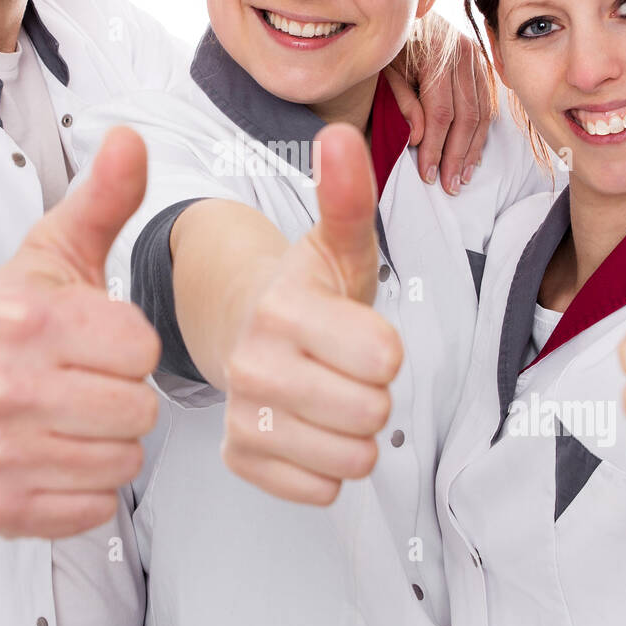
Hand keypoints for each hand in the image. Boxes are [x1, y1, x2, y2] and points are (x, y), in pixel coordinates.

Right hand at [0, 127, 160, 538]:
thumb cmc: (13, 316)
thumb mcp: (57, 249)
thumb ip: (105, 198)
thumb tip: (132, 137)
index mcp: (26, 318)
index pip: (141, 349)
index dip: (128, 345)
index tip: (95, 341)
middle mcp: (2, 387)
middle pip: (138, 411)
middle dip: (123, 396)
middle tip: (84, 383)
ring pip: (122, 462)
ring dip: (108, 443)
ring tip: (70, 417)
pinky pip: (94, 508)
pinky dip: (85, 488)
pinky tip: (53, 455)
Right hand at [221, 123, 403, 504]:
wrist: (247, 325)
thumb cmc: (309, 289)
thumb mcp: (337, 244)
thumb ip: (347, 197)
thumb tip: (338, 134)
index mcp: (283, 308)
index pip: (384, 360)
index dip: (386, 350)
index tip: (363, 335)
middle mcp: (253, 364)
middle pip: (372, 414)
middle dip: (373, 394)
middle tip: (346, 369)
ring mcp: (241, 414)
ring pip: (351, 459)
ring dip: (354, 434)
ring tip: (331, 397)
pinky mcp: (239, 457)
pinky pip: (321, 491)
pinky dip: (326, 468)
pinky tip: (307, 429)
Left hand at [385, 13, 490, 194]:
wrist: (409, 11)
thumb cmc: (393, 43)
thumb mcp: (387, 68)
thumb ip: (402, 100)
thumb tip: (418, 137)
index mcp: (436, 54)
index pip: (441, 112)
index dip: (436, 147)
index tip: (429, 174)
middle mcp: (463, 54)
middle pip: (466, 116)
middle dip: (456, 155)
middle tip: (449, 185)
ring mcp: (477, 58)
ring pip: (482, 112)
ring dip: (473, 149)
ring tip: (462, 176)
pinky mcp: (483, 63)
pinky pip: (488, 103)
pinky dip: (482, 131)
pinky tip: (474, 153)